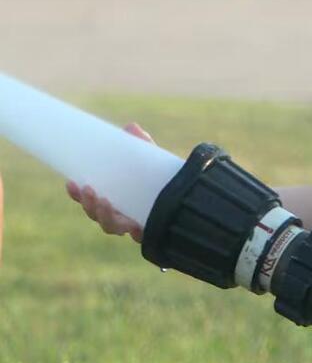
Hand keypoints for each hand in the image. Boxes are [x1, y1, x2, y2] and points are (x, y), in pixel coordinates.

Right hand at [65, 123, 151, 242]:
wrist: (189, 194)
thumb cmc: (162, 176)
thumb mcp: (151, 159)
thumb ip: (141, 144)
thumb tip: (131, 127)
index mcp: (114, 197)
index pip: (89, 198)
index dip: (77, 194)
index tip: (71, 182)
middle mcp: (120, 214)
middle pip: (96, 215)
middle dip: (88, 204)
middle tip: (89, 189)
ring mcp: (133, 225)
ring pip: (112, 227)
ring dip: (104, 216)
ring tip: (105, 202)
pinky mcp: (150, 231)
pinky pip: (139, 236)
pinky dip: (134, 231)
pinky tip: (134, 224)